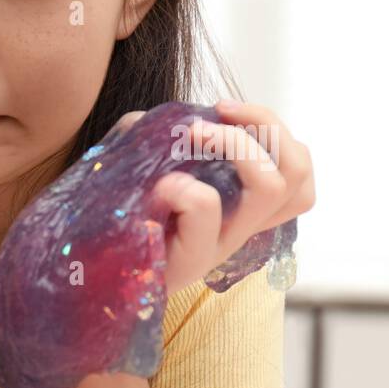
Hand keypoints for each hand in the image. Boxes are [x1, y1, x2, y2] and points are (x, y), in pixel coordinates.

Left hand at [114, 100, 315, 293]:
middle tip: (218, 112)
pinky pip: (206, 206)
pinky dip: (182, 183)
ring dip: (237, 144)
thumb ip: (160, 138)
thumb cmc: (118, 218)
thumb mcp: (144, 168)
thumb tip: (170, 118)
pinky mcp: (192, 261)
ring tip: (193, 135)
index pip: (298, 175)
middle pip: (296, 173)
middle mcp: (240, 228)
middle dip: (265, 124)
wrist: (90, 275)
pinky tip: (157, 188)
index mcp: (240, 209)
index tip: (228, 112)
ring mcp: (220, 246)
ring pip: (271, 187)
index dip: (278, 134)